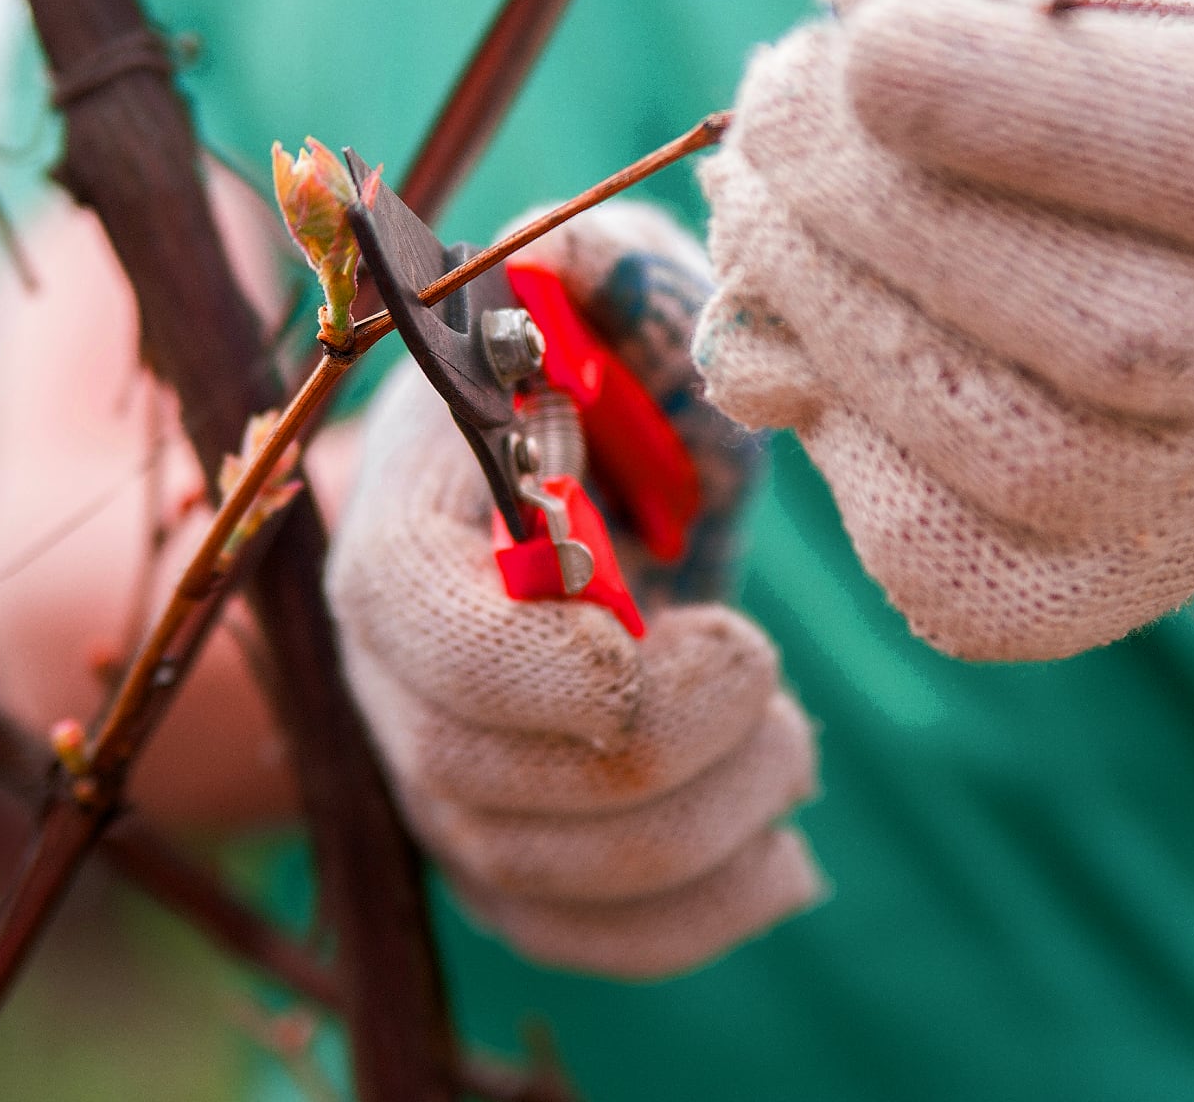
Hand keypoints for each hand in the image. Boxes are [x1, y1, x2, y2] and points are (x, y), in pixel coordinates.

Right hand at [327, 203, 818, 978]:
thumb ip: (595, 271)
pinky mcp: (506, 843)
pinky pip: (566, 935)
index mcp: (408, 529)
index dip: (547, 667)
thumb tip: (583, 259)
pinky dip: (686, 927)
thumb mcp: (609, 296)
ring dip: (698, 839)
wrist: (573, 489)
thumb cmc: (602, 378)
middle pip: (478, 779)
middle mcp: (394, 672)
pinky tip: (786, 868)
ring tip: (799, 752)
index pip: (424, 629)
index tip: (714, 641)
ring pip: (531, 875)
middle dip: (666, 757)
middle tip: (776, 681)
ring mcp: (440, 772)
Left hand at [693, 0, 1193, 661]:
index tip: (862, 45)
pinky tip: (808, 335)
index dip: (1021, 108)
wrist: (1161, 293)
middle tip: (767, 118)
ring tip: (758, 210)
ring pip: (1008, 452)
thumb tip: (851, 31)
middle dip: (885, 215)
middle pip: (1108, 334)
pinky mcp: (1083, 599)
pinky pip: (929, 547)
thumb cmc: (1105, 120)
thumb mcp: (1081, 20)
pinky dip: (835, 430)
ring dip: (831, 316)